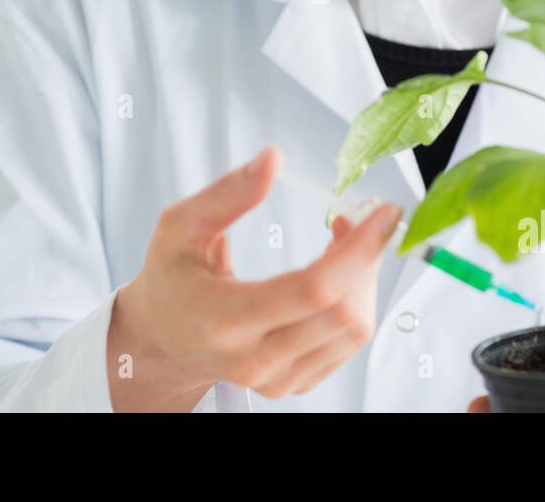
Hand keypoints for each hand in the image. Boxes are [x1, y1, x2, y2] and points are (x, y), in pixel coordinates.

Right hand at [107, 147, 401, 411]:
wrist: (161, 338)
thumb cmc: (171, 276)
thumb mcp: (180, 225)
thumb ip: (227, 194)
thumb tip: (274, 159)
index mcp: (223, 318)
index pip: (312, 290)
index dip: (358, 250)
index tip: (383, 212)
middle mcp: (254, 359)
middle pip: (343, 313)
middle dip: (365, 258)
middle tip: (356, 218)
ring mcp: (276, 379)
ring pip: (354, 331)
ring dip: (362, 278)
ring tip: (341, 241)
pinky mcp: (293, 384)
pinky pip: (347, 344)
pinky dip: (354, 300)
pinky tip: (335, 273)